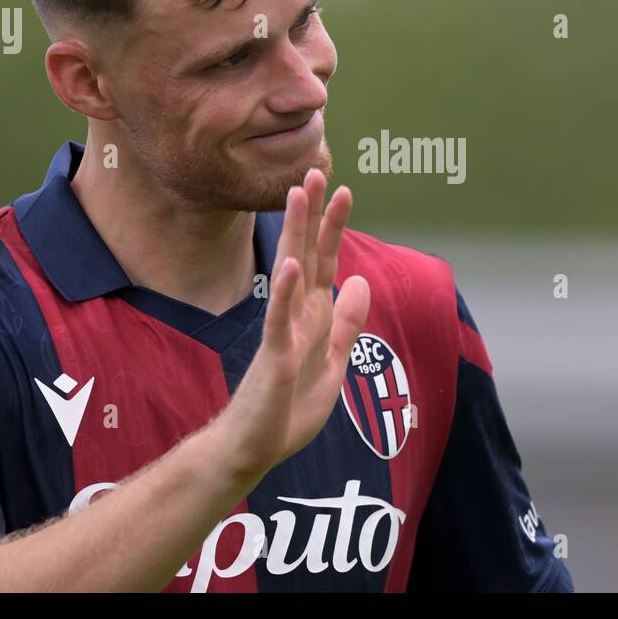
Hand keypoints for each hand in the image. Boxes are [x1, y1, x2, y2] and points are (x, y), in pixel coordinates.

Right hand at [214, 169, 369, 482]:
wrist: (256, 448)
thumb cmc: (289, 407)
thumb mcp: (334, 361)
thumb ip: (347, 322)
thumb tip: (361, 281)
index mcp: (312, 314)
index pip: (324, 260)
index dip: (333, 226)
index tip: (343, 189)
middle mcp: (296, 314)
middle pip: (306, 254)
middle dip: (312, 214)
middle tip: (314, 170)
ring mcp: (283, 331)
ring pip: (290, 273)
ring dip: (295, 234)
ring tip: (297, 196)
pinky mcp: (274, 355)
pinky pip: (279, 319)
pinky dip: (284, 292)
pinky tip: (289, 265)